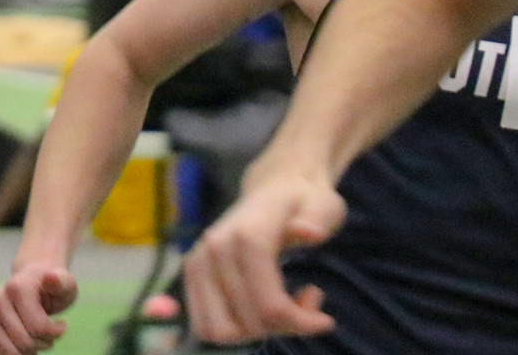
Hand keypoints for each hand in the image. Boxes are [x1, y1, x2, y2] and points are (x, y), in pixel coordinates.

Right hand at [0, 264, 76, 353]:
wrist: (32, 283)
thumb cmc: (52, 287)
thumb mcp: (65, 283)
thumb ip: (60, 283)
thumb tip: (50, 277)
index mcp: (16, 287)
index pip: (37, 327)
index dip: (55, 333)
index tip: (62, 325)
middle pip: (24, 341)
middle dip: (43, 343)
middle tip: (50, 334)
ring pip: (11, 350)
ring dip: (30, 350)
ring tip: (39, 338)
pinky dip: (17, 353)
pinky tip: (27, 342)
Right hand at [181, 170, 343, 343]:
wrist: (275, 186)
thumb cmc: (304, 200)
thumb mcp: (322, 205)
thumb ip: (316, 219)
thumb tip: (308, 232)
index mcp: (248, 235)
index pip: (269, 304)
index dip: (300, 322)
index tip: (326, 319)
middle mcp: (215, 249)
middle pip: (249, 322)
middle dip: (284, 326)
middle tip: (306, 304)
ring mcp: (198, 261)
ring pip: (222, 330)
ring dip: (256, 330)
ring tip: (284, 306)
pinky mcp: (192, 272)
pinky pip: (206, 324)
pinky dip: (235, 328)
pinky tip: (259, 307)